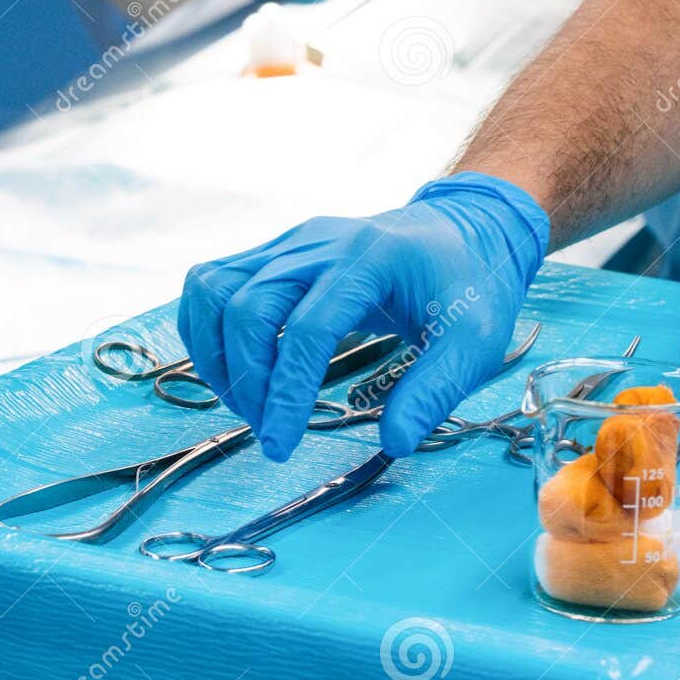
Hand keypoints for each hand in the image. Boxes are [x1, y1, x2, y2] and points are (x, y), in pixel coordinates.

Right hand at [178, 173, 549, 460]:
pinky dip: (206, 329)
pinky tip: (232, 369)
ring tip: (248, 403)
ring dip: (217, 355)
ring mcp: (289, 244)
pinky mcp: (273, 253)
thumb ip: (435, 392)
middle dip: (248, 380)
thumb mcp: (474, 343)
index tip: (281, 445)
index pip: (308, 328)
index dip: (288, 392)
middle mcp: (318, 244)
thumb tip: (394, 442)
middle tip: (270, 432)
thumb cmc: (468, 289)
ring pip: (214, 290)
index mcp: (370, 259)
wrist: (461, 233)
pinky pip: (212, 282)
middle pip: (248, 305)